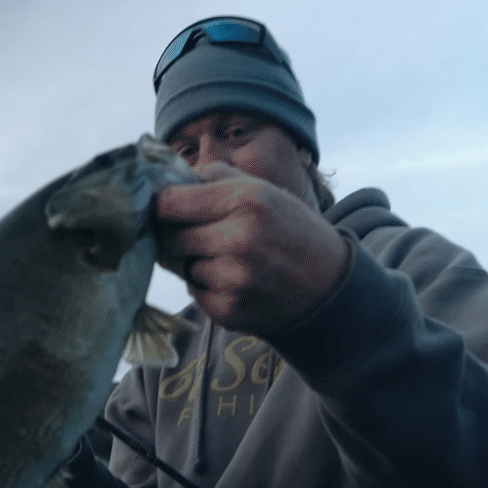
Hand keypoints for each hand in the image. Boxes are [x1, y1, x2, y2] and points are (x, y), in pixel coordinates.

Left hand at [154, 162, 350, 336]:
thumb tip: (166, 176)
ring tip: (226, 258)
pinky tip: (234, 281)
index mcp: (247, 200)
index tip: (162, 209)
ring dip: (193, 263)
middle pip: (171, 238)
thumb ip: (214, 177)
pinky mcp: (228, 310)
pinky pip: (194, 293)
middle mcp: (239, 239)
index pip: (171, 202)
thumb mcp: (262, 190)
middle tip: (196, 235)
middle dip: (177, 237)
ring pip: (181, 267)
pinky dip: (206, 286)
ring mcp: (233, 279)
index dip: (160, 206)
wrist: (327, 283)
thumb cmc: (289, 229)